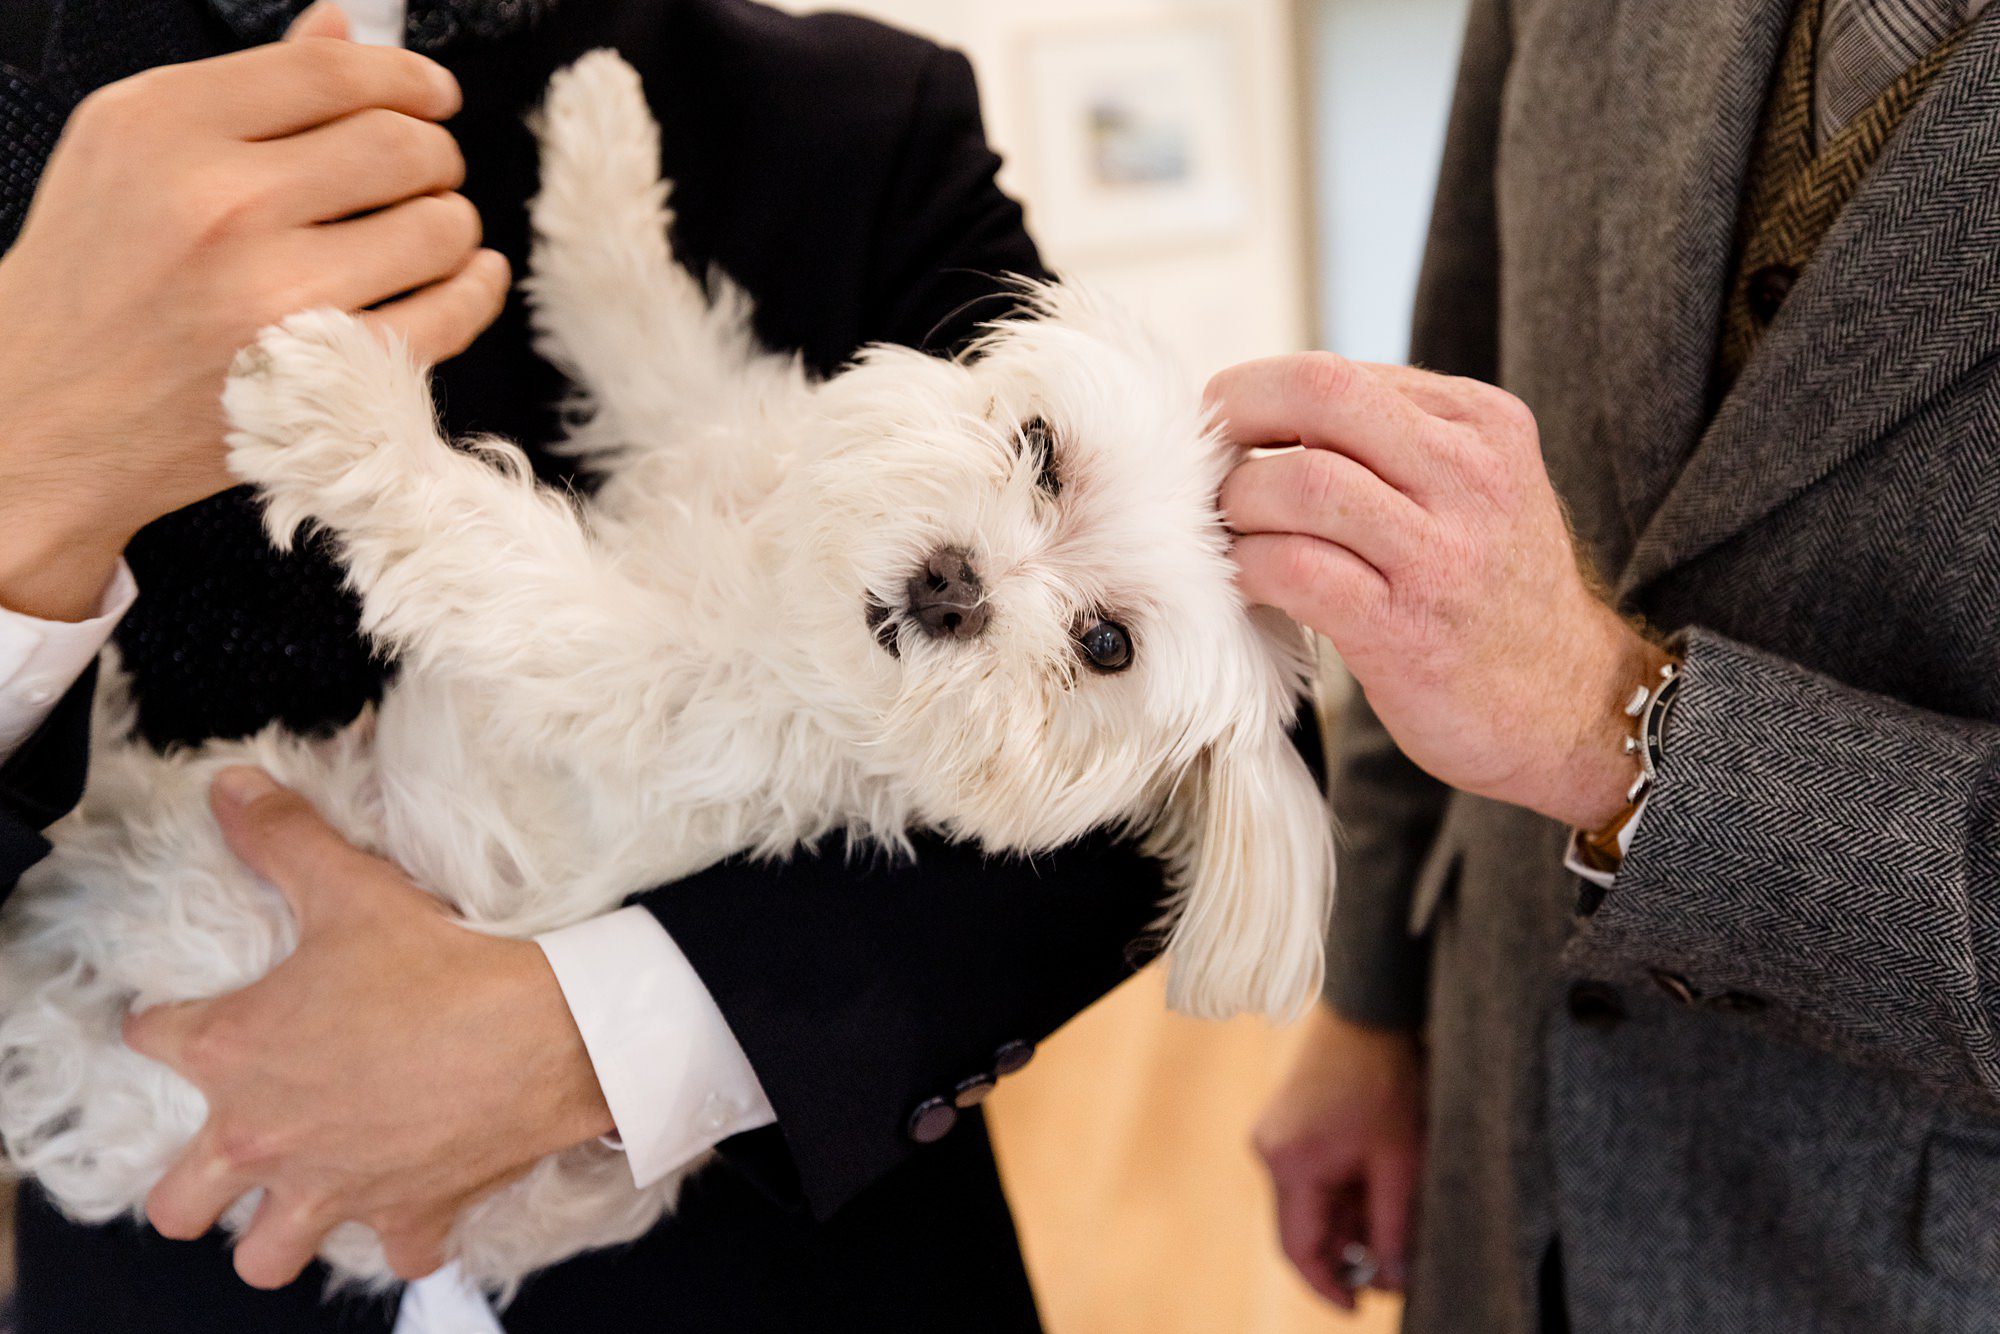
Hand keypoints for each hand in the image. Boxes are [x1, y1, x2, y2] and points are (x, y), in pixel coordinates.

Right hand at [0, 3, 509, 621]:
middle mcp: (223, 205)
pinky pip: (449, 315)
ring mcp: (277, 297)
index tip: (431, 93)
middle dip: (434, 152)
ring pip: (438, 227)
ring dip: (453, 222)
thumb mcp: (130, 152)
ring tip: (430, 227)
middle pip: (400, 145)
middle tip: (427, 170)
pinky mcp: (323, 376)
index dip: (405, 76)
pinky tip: (468, 275)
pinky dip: (476, 289)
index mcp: (166, 129)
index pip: (331, 72)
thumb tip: (340, 30)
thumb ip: (245, 90)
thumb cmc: (92, 284)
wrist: (47, 413)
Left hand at [122, 767, 613, 1289]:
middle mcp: (266, 1139)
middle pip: (179, 1204)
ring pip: (265, 1257)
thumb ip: (281, 838)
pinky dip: (407, 1232)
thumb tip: (228, 785)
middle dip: (196, 1184)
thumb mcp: (352, 889)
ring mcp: (334, 1191)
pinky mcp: (408, 1218)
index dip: (165, 1025)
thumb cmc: (440, 968)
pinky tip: (420, 1198)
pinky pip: (400, 1253)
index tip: (188, 1019)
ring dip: (280, 1232)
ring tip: (305, 1195)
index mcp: (236, 1054)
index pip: (153, 1041)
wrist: (546, 1034)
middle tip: (232, 1146)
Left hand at [1213, 354, 1671, 829]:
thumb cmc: (1494, 597)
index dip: (1259, 397)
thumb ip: (1391, 444)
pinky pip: (1293, 567)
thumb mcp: (1474, 489)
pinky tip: (1249, 582)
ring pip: (1299, 480)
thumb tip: (1262, 419)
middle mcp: (1469, 474)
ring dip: (1238, 504)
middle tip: (1204, 465)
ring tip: (1231, 532)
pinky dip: (1249, 567)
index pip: (1338, 372)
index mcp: (1482, 423)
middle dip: (1234, 420)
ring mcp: (1440, 552)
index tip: (1229, 435)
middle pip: (1317, 393)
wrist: (1572, 709)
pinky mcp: (1403, 627)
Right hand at [1254, 1007, 1424, 1308]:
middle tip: (1389, 1267)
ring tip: (1390, 1218)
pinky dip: (1337, 1194)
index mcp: (1290, 1164)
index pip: (1298, 1249)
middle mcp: (1269, 1153)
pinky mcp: (1282, 1125)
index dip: (1327, 1287)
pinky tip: (1373, 1186)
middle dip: (1344, 1254)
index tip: (1357, 1310)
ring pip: (1306, 1205)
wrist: (1367, 1013)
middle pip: (1300, 1229)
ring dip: (1344, 1222)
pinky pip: (1306, 1178)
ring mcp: (1271, 1137)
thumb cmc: (1385, 1081)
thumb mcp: (1400, 1163)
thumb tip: (1391, 1282)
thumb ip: (1393, 1228)